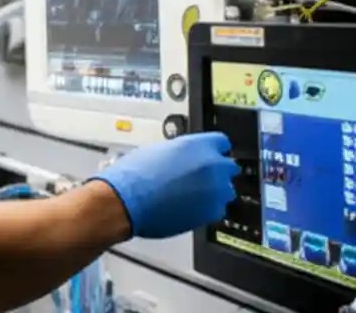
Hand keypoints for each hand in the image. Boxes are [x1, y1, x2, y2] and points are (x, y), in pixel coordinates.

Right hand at [89, 131, 238, 238]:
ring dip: (213, 191)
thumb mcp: (158, 150)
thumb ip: (182, 152)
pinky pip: (217, 208)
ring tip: (191, 194)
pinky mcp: (211, 212)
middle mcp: (211, 166)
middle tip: (200, 177)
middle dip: (217, 171)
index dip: (214, 149)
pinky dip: (207, 208)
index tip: (211, 154)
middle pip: (229, 166)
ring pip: (226, 190)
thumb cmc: (134, 176)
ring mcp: (214, 190)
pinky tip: (188, 206)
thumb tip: (186, 157)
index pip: (222, 142)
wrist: (127, 201)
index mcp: (198, 145)